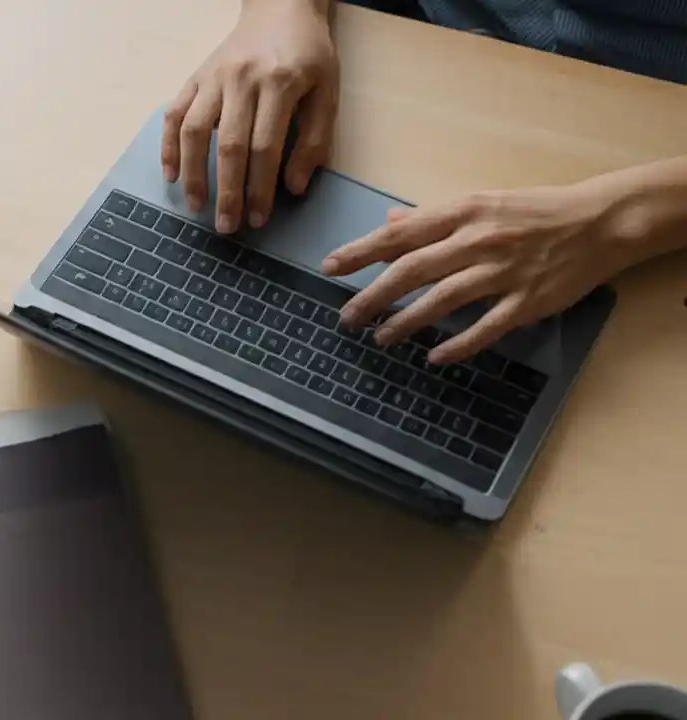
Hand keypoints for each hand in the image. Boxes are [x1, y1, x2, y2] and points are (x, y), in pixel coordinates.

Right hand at [162, 0, 337, 234]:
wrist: (281, 8)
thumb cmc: (308, 54)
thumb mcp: (328, 91)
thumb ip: (314, 139)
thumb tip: (293, 187)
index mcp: (279, 84)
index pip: (265, 147)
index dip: (260, 188)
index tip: (258, 218)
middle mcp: (241, 80)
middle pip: (230, 145)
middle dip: (227, 191)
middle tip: (226, 226)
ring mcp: (213, 78)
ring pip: (194, 132)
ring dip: (193, 174)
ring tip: (195, 205)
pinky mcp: (195, 77)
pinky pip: (174, 114)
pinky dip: (168, 146)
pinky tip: (171, 174)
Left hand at [322, 183, 644, 364]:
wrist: (601, 221)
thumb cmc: (534, 210)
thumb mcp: (481, 202)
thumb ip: (432, 216)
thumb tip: (389, 222)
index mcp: (464, 212)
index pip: (401, 234)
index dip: (361, 252)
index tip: (330, 267)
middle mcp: (479, 240)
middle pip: (412, 270)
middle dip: (373, 295)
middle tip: (347, 317)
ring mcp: (504, 272)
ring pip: (442, 299)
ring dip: (406, 321)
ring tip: (380, 338)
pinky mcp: (528, 300)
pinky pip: (486, 327)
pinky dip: (459, 344)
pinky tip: (435, 357)